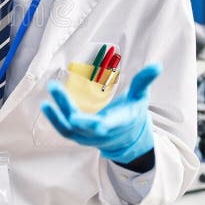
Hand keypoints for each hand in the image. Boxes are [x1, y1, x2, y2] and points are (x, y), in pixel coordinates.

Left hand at [40, 63, 160, 163]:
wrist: (128, 140)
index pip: (106, 124)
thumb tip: (157, 65)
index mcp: (119, 123)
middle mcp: (102, 133)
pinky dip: (55, 121)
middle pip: (82, 125)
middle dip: (67, 108)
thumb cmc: (132, 113)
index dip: (94, 124)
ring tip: (46, 98)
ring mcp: (89, 138)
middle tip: (54, 88)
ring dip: (56, 115)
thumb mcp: (140, 97)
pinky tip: (46, 106)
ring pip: (70, 130)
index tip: (81, 118)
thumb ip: (144, 81)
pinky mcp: (79, 137)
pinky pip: (65, 132)